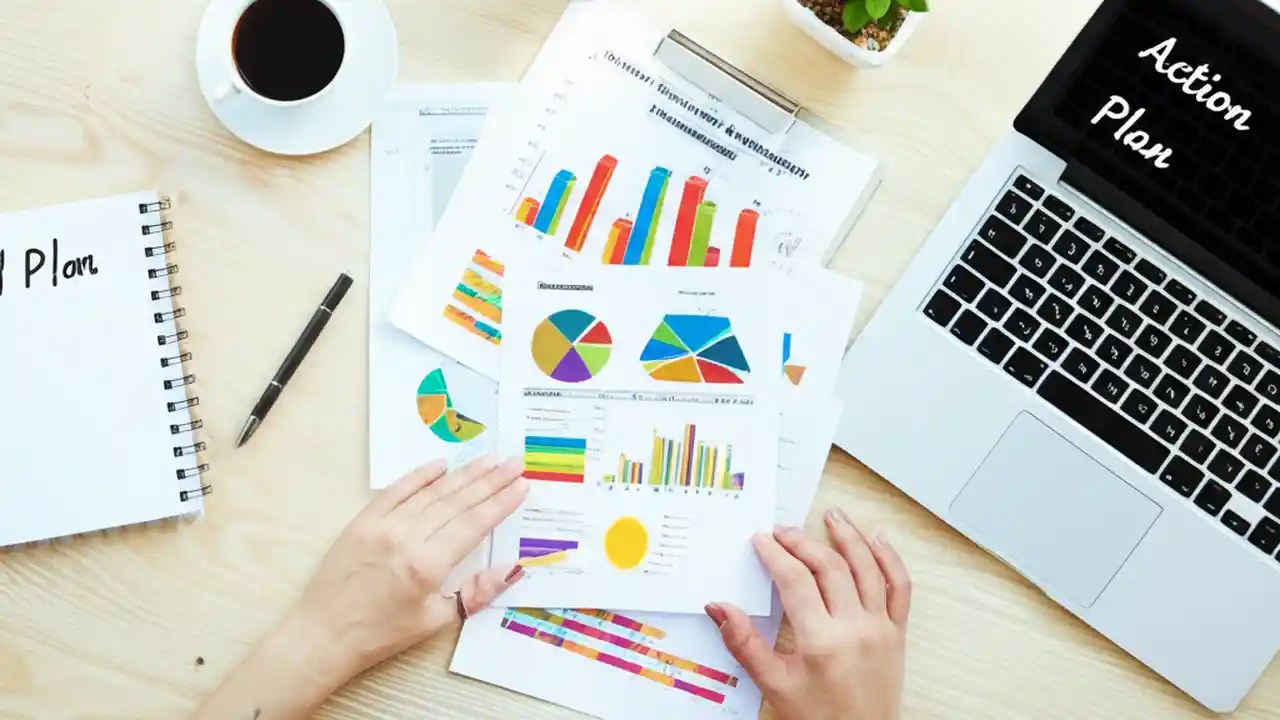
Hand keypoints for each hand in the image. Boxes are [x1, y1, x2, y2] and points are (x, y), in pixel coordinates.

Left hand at [195, 456, 528, 719]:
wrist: (324, 635)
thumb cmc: (381, 634)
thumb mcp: (435, 620)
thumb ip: (475, 592)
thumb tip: (511, 569)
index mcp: (427, 564)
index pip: (473, 524)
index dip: (500, 503)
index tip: (522, 485)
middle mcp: (406, 537)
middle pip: (457, 501)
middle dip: (489, 480)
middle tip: (513, 462)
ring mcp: (382, 526)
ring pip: (431, 492)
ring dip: (463, 474)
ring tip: (488, 459)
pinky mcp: (362, 522)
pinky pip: (396, 491)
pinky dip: (419, 476)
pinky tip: (441, 465)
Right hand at [706, 508, 911, 719]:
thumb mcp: (774, 685)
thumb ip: (744, 643)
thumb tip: (719, 608)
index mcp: (822, 642)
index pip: (796, 581)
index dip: (776, 555)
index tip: (761, 540)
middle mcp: (855, 629)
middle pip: (829, 567)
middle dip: (803, 542)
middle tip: (783, 530)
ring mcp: (880, 629)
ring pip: (867, 568)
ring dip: (849, 536)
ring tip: (832, 515)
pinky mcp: (896, 633)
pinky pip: (899, 587)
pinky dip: (889, 558)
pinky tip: (877, 539)